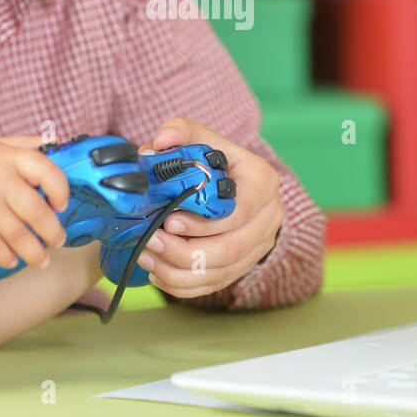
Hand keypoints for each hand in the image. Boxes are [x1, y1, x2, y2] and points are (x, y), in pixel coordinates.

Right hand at [0, 136, 69, 272]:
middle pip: (37, 211)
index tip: (62, 205)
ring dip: (34, 253)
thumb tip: (56, 143)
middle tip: (57, 242)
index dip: (61, 190)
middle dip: (52, 233)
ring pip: (18, 234)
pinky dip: (5, 257)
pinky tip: (11, 261)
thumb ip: (23, 143)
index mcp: (9, 157)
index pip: (48, 171)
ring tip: (41, 261)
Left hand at [135, 117, 284, 298]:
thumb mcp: (201, 137)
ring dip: (179, 272)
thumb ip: (180, 131)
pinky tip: (158, 274)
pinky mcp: (246, 264)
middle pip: (229, 249)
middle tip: (149, 243)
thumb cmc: (215, 159)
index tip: (167, 221)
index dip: (201, 224)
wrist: (235, 181)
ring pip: (221, 272)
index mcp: (263, 182)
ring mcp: (260, 245)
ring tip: (147, 258)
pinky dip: (185, 285)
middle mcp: (269, 217)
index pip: (236, 213)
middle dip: (184, 252)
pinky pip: (215, 284)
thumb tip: (161, 142)